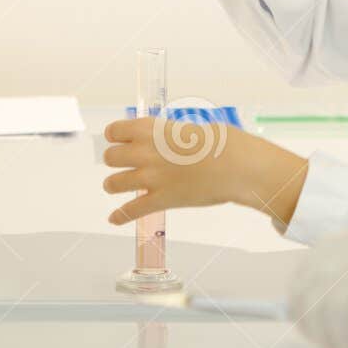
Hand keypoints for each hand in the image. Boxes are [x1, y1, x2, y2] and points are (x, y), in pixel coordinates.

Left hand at [103, 118, 307, 225]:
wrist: (236, 166)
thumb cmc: (221, 144)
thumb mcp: (190, 129)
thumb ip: (169, 136)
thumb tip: (165, 143)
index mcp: (152, 129)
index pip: (115, 131)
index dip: (116, 136)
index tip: (119, 139)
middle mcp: (146, 152)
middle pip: (110, 157)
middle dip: (115, 160)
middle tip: (123, 163)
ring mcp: (152, 178)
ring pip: (113, 183)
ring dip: (114, 184)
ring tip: (116, 185)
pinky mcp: (161, 200)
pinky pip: (131, 211)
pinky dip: (120, 216)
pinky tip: (114, 219)